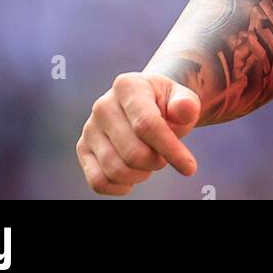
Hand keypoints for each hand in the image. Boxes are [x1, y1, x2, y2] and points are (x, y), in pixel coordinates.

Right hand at [77, 72, 199, 194]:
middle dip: (157, 162)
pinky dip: (119, 187)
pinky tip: (133, 179)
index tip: (190, 168)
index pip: (147, 125)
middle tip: (164, 156)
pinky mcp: (83, 148)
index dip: (170, 149)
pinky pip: (98, 181)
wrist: (147, 104)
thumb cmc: (167, 104)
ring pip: (115, 170)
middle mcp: (103, 105)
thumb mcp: (182, 99)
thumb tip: (184, 110)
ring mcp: (90, 128)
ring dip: (141, 175)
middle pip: (133, 152)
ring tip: (151, 162)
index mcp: (128, 86)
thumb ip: (186, 105)